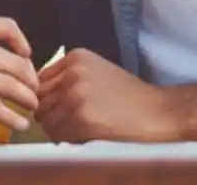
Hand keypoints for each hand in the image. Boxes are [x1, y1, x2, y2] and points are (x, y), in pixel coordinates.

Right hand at [0, 14, 38, 130]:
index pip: (8, 26)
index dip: (23, 43)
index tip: (27, 57)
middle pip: (15, 61)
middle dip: (30, 79)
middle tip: (34, 91)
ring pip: (8, 84)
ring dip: (26, 98)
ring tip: (32, 107)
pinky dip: (10, 117)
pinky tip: (18, 124)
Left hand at [36, 48, 179, 142]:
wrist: (161, 112)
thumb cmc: (130, 96)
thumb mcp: (96, 71)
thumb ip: (67, 77)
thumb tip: (35, 93)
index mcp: (74, 57)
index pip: (40, 81)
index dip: (48, 99)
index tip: (62, 108)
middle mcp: (72, 73)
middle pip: (40, 100)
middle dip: (51, 113)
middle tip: (70, 122)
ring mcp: (76, 96)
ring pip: (46, 119)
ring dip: (59, 129)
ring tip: (80, 129)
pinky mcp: (82, 119)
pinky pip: (58, 134)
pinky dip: (68, 139)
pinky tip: (87, 135)